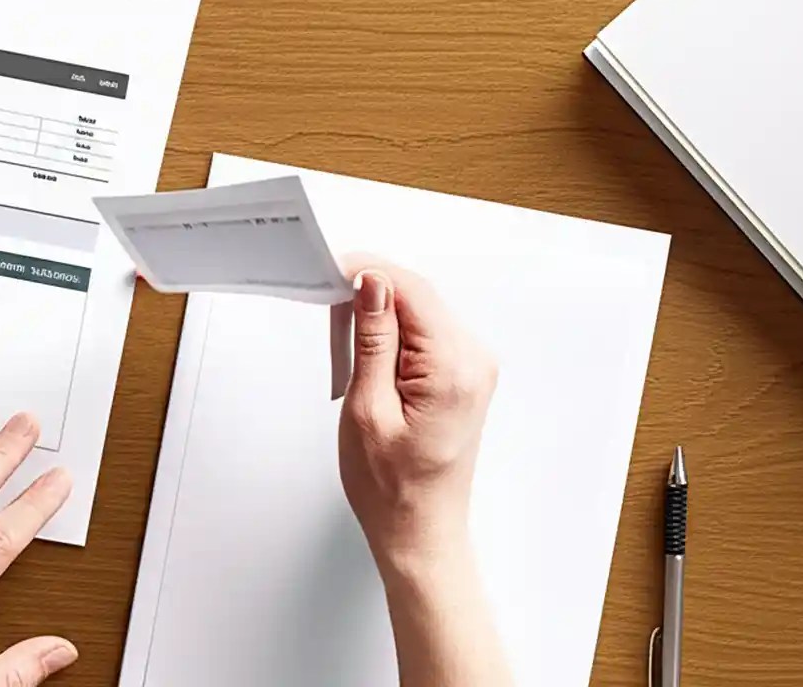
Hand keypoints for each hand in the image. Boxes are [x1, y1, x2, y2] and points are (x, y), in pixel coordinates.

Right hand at [338, 258, 498, 567]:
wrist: (419, 531)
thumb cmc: (392, 488)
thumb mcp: (367, 408)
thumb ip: (373, 339)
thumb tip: (372, 284)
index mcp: (454, 368)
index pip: (413, 290)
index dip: (370, 271)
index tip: (331, 271)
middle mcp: (474, 361)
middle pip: (419, 297)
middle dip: (372, 294)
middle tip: (328, 310)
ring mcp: (474, 368)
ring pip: (421, 314)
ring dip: (381, 317)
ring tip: (347, 349)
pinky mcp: (464, 376)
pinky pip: (427, 336)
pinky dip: (395, 336)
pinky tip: (371, 358)